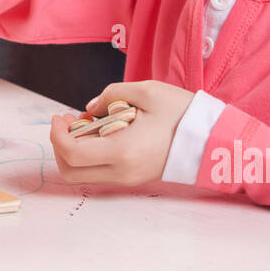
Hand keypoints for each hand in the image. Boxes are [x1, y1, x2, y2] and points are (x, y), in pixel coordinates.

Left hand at [50, 80, 194, 186]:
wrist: (212, 140)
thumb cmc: (182, 114)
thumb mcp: (147, 91)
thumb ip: (112, 94)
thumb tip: (90, 108)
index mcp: (122, 151)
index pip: (72, 153)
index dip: (57, 134)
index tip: (60, 116)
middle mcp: (122, 171)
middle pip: (70, 171)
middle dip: (60, 145)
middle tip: (68, 122)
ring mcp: (127, 179)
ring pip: (83, 174)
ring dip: (74, 151)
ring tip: (86, 124)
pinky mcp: (133, 178)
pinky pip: (99, 172)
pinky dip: (89, 155)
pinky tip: (100, 133)